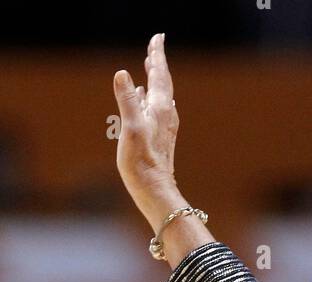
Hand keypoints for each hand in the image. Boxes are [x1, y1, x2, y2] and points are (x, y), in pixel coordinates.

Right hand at [113, 33, 180, 228]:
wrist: (155, 193)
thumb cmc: (142, 164)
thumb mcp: (131, 129)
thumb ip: (127, 101)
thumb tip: (123, 74)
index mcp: (160, 109)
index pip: (159, 74)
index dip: (156, 55)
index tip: (157, 38)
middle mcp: (166, 115)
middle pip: (162, 82)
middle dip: (157, 63)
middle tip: (155, 46)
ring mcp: (164, 127)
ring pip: (160, 95)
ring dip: (155, 79)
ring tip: (151, 67)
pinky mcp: (160, 139)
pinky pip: (156, 110)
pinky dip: (151, 97)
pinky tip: (146, 101)